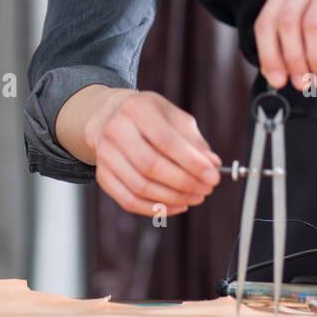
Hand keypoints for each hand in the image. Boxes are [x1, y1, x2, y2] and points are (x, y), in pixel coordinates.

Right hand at [85, 90, 222, 216]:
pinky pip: (129, 200)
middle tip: (206, 190)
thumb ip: (194, 141)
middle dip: (184, 183)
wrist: (111, 116)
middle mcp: (115, 129)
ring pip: (140, 187)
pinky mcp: (102, 175)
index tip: (213, 176)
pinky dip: (155, 209)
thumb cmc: (149, 117)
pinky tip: (175, 205)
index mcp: (136, 108)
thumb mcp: (174, 118)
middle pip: (151, 166)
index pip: (166, 141)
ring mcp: (105, 154)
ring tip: (194, 197)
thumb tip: (212, 164)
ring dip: (173, 198)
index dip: (192, 163)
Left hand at [253, 0, 316, 90]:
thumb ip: (293, 44)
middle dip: (293, 61)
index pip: (266, 23)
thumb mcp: (315, 25)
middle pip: (287, 25)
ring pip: (312, 29)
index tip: (278, 80)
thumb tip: (274, 75)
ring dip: (316, 62)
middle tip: (303, 85)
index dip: (268, 55)